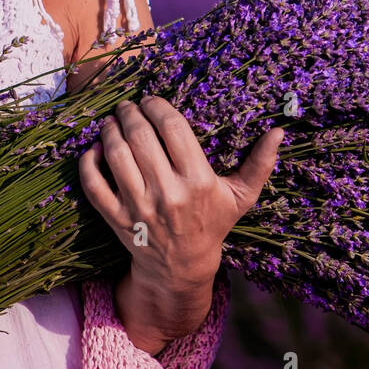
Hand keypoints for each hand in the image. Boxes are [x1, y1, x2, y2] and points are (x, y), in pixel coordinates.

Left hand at [77, 96, 281, 352]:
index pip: (173, 129)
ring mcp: (139, 207)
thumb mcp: (241, 196)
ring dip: (110, 131)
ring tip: (113, 121)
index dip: (159, 107)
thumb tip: (279, 131)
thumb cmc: (213, 223)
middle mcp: (168, 192)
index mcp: (198, 181)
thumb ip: (260, 163)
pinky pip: (94, 184)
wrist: (182, 268)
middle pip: (141, 137)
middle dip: (131, 113)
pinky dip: (89, 163)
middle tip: (129, 106)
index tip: (153, 100)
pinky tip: (95, 149)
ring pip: (116, 156)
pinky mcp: (116, 219)